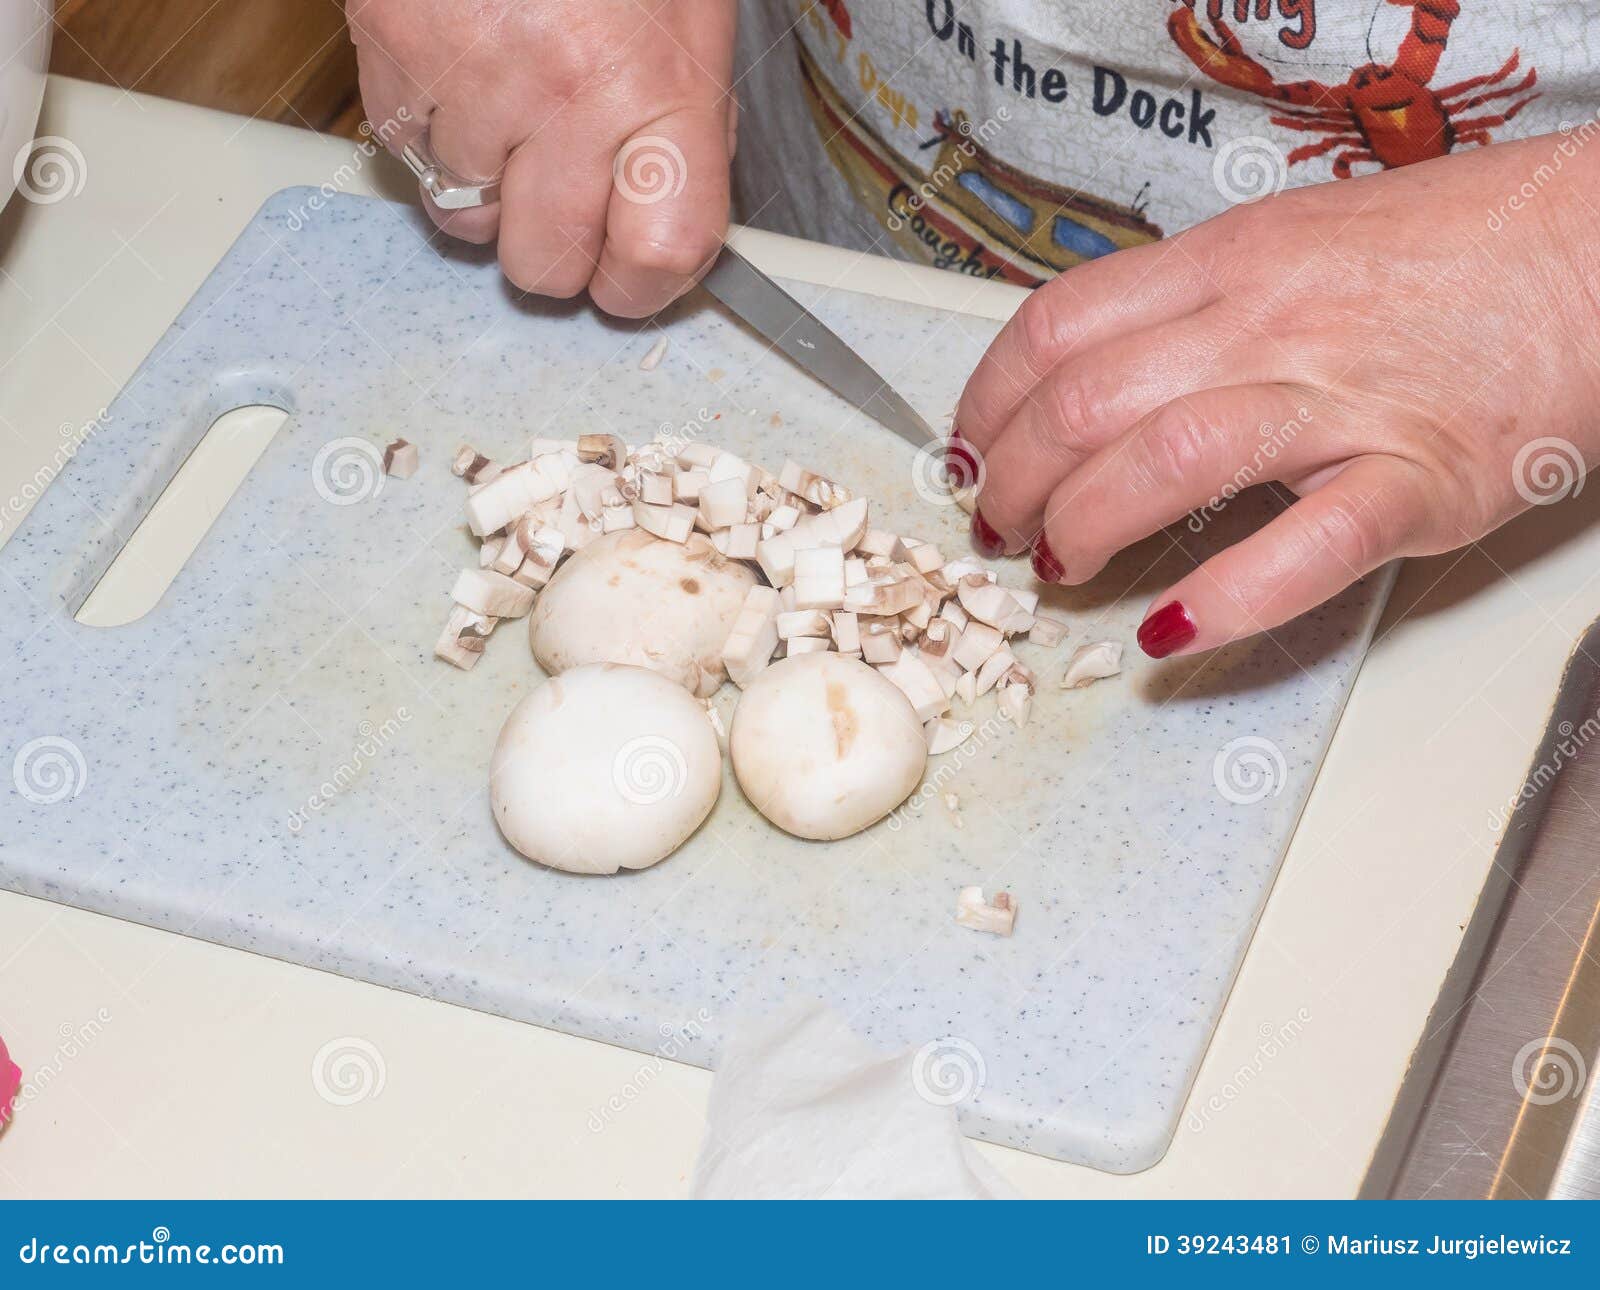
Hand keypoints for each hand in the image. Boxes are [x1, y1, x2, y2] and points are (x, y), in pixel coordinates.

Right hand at [347, 0, 737, 316]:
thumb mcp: (685, 20)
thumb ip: (682, 128)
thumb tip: (667, 227)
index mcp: (661, 83)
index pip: (661, 253)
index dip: (646, 285)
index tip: (634, 277)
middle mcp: (567, 93)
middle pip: (547, 265)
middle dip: (557, 252)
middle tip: (566, 207)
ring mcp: (471, 77)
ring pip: (466, 220)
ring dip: (488, 187)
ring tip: (513, 111)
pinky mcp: (391, 51)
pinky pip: (407, 153)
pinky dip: (433, 135)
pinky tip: (464, 77)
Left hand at [951, 133, 1599, 656]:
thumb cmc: (1450, 254)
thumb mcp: (1292, 245)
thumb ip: (1190, 305)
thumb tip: (1084, 374)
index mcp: (1228, 264)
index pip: (1055, 329)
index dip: (985, 404)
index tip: (967, 453)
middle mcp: (1269, 325)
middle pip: (1085, 403)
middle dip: (1010, 481)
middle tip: (998, 529)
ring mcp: (1344, 402)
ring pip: (1168, 459)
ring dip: (1087, 524)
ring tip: (1063, 566)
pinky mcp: (1418, 478)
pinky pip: (1305, 547)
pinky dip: (1227, 599)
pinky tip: (1173, 632)